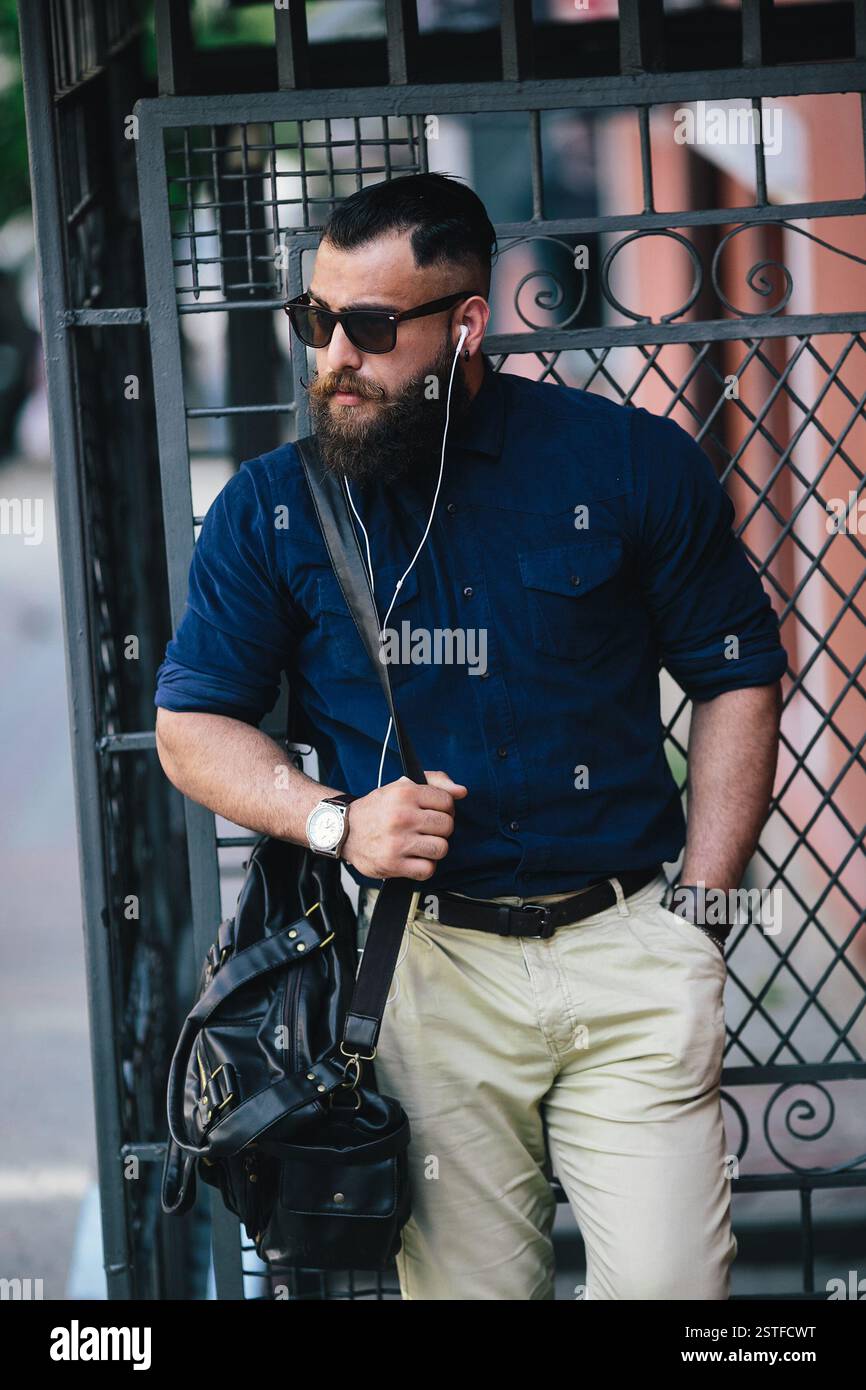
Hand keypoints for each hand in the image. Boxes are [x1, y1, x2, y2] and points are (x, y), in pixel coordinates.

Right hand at [341, 771, 467, 880]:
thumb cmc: (377, 808)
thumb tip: (462, 791)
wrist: (343, 830)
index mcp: (405, 792)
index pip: (447, 801)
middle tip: (426, 829)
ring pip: (441, 848)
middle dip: (440, 829)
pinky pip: (428, 869)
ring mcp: (397, 841)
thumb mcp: (402, 786)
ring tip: (421, 844)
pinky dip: (424, 867)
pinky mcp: (393, 864)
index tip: (433, 812)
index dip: (445, 808)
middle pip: (447, 825)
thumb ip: (435, 782)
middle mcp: (401, 815)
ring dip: (434, 848)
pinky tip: (414, 858)